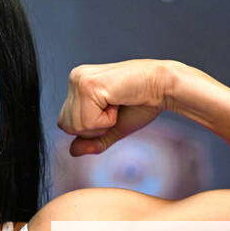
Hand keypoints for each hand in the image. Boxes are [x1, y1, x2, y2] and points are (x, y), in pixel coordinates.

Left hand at [57, 59, 176, 155]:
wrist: (163, 87)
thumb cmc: (142, 103)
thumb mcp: (113, 128)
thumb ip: (92, 141)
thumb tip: (72, 152)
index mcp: (78, 84)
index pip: (66, 124)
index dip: (92, 128)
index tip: (113, 110)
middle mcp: (75, 78)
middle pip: (66, 126)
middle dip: (95, 127)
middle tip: (116, 107)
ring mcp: (79, 80)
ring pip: (75, 126)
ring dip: (102, 123)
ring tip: (117, 103)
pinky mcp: (88, 85)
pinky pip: (88, 121)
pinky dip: (106, 119)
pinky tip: (118, 101)